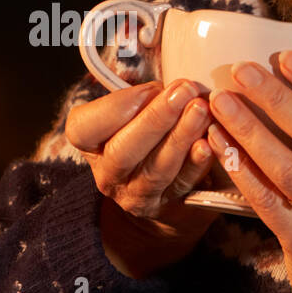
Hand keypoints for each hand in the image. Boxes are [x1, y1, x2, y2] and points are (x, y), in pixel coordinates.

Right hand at [66, 79, 220, 277]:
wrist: (163, 183)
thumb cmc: (148, 130)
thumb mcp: (134, 110)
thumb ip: (145, 97)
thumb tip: (179, 85)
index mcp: (89, 143)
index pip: (84, 128)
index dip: (117, 106)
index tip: (152, 87)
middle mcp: (106, 173)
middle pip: (123, 150)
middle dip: (156, 118)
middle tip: (186, 91)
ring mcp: (133, 195)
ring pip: (155, 169)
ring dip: (180, 137)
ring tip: (202, 111)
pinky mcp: (164, 207)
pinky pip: (181, 186)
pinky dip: (195, 165)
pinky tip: (208, 145)